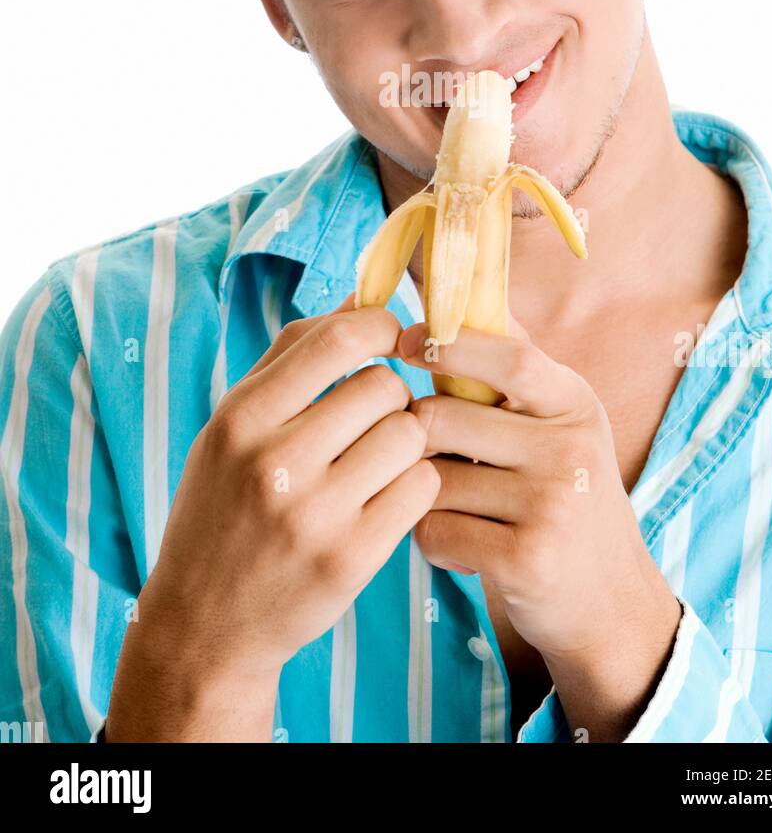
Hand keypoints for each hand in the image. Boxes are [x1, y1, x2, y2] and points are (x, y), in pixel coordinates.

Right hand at [136, 297, 438, 693]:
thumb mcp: (233, 424)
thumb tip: (367, 293)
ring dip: (405, 441)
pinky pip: (421, 488)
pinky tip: (387, 496)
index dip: (380, 328)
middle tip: (372, 419)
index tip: (387, 339)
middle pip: (384, 386)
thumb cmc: (223, 506)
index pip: (338, 339)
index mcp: (240, 418)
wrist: (204, 624)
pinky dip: (414, 485)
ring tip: (377, 459)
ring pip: (410, 434)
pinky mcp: (352, 559)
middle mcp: (274, 463)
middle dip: (389, 396)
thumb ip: (295, 354)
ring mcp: (315, 515)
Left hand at [399, 315, 677, 664]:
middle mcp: (570, 450)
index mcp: (574, 404)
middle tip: (423, 454)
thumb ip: (519, 368)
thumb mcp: (563, 425)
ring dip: (422, 494)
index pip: (509, 357)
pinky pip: (436, 531)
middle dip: (416, 436)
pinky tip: (461, 544)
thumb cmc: (567, 499)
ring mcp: (551, 506)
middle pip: (444, 419)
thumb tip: (470, 291)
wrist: (609, 603)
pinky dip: (432, 539)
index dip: (449, 344)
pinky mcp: (526, 559)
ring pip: (432, 479)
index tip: (403, 340)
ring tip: (450, 505)